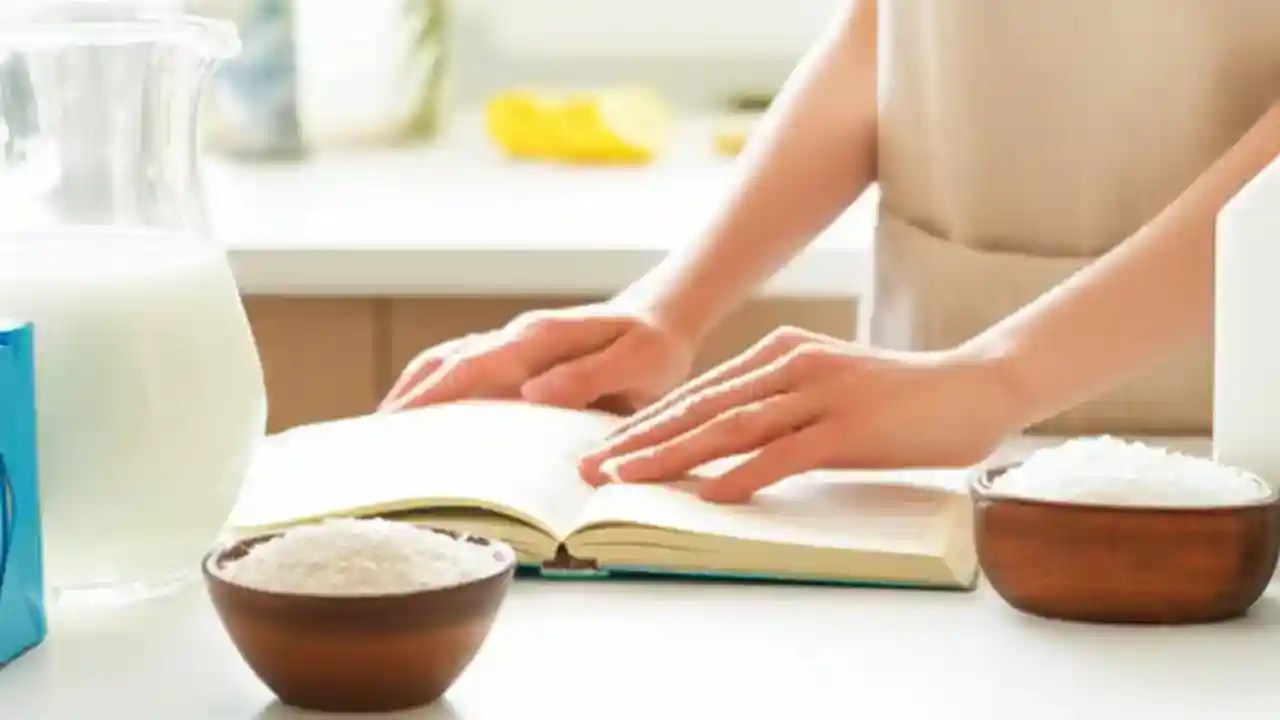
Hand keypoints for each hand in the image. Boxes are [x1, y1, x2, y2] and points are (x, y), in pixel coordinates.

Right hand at [379, 302, 695, 413]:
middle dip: (405, 399)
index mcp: (540, 339)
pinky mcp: (513, 355)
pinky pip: (461, 368)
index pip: (472, 366)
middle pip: (444, 362)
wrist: (662, 316)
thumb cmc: (652, 346)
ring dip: (411, 392)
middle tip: (371, 441)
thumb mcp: (637, 363)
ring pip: (445, 361)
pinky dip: (431, 388)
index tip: (397, 423)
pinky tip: (418, 416)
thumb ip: (588, 376)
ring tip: (381, 434)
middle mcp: (516, 337)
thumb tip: (532, 392)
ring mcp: (511, 343)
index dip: (433, 396)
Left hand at [577, 327, 1017, 502]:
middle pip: (701, 408)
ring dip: (674, 456)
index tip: (603, 452)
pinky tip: (711, 496)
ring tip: (629, 480)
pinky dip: (745, 475)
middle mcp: (791, 365)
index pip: (698, 394)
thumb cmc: (895, 398)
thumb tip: (720, 442)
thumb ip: (774, 404)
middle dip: (640, 440)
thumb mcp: (823, 387)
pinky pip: (786, 453)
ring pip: (731, 428)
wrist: (971, 387)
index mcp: (779, 353)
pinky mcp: (849, 425)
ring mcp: (820, 393)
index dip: (646, 424)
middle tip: (592, 470)